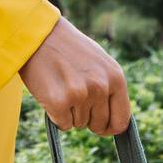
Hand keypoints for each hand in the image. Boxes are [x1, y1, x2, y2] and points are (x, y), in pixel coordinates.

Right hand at [20, 17, 130, 135]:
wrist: (40, 35)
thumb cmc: (70, 50)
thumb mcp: (99, 64)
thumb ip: (110, 89)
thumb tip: (116, 122)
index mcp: (115, 77)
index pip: (121, 120)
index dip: (110, 127)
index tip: (101, 127)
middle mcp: (100, 87)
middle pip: (99, 125)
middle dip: (87, 118)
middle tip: (74, 95)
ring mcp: (80, 95)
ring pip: (79, 124)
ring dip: (70, 112)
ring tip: (62, 86)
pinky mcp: (59, 103)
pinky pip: (63, 125)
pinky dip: (56, 115)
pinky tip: (52, 93)